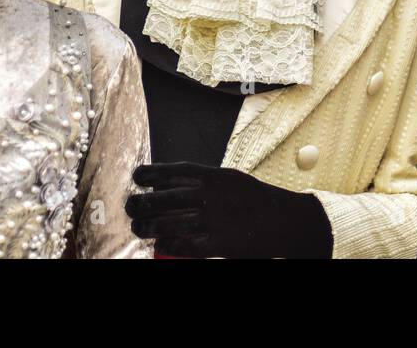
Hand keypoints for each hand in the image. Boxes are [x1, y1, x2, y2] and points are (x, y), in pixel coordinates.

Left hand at [127, 162, 333, 258]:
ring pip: (174, 222)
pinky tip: (160, 245)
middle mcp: (215, 196)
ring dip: (151, 225)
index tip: (137, 176)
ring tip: (137, 227)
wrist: (286, 221)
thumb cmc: (257, 201)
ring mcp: (218, 220)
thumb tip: (174, 186)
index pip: (179, 172)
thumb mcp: (233, 181)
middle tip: (130, 206)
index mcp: (217, 177)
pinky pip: (189, 245)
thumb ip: (206, 183)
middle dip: (145, 202)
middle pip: (170, 198)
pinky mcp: (222, 243)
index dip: (155, 173)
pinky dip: (172, 245)